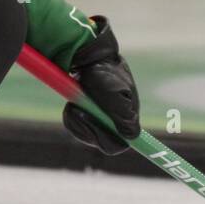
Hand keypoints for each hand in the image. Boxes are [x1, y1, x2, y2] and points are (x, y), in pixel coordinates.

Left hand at [62, 14, 140, 155]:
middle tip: (78, 110)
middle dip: (87, 126)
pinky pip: (77, 125)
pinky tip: (72, 104)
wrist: (90, 58)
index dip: (107, 141)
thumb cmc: (105, 74)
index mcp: (126, 120)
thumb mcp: (116, 93)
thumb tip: (132, 136)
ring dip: (77, 120)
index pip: (118, 145)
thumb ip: (124, 115)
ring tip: (76, 103)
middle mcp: (116, 122)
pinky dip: (72, 116)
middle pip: (99, 140)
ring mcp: (101, 119)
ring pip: (86, 133)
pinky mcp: (89, 114)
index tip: (95, 130)